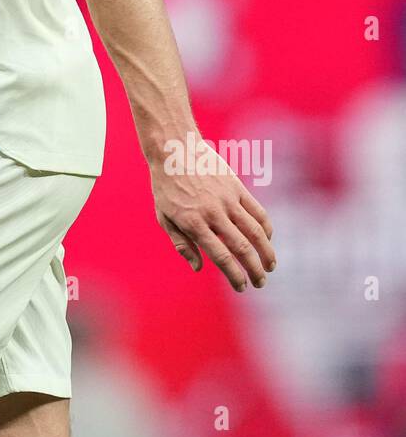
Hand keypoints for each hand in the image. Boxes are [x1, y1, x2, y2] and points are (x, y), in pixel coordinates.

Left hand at [151, 135, 275, 291]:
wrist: (174, 149)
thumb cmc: (166, 186)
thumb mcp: (164, 217)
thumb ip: (182, 244)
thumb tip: (198, 268)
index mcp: (194, 223)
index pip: (222, 256)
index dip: (234, 276)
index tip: (241, 287)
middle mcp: (214, 213)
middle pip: (242, 247)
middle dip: (254, 270)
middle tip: (260, 283)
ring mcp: (228, 199)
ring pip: (256, 231)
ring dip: (267, 252)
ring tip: (270, 266)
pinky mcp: (237, 187)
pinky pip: (257, 211)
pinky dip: (266, 228)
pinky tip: (268, 240)